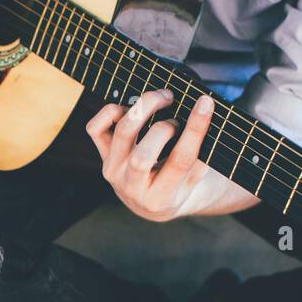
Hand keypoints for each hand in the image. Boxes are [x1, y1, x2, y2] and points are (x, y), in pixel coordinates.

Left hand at [86, 91, 259, 221]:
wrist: (150, 203)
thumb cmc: (178, 185)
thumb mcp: (196, 177)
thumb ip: (202, 152)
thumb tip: (205, 110)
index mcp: (162, 198)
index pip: (180, 161)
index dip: (195, 130)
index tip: (206, 103)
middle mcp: (132, 187)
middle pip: (143, 156)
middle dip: (164, 128)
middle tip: (178, 115)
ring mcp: (113, 171)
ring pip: (122, 135)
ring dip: (143, 109)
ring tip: (163, 98)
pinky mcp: (102, 155)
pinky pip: (96, 128)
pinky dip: (110, 111)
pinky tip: (130, 107)